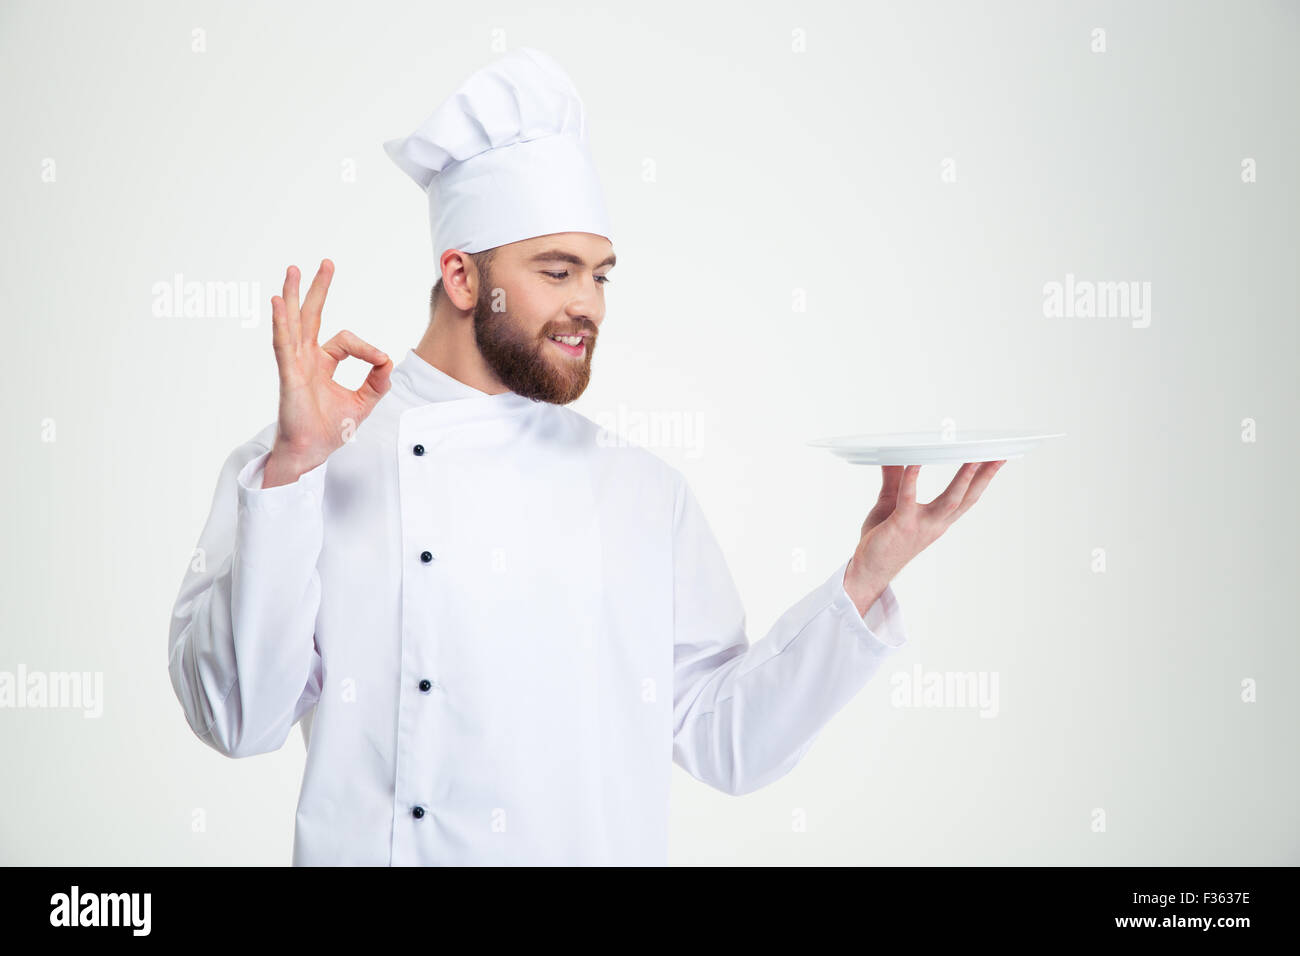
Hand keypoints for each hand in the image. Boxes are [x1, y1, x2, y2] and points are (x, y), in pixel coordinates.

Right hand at [262, 260, 392, 487]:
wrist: (311, 453)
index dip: (366, 348)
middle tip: (325, 262)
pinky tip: (278, 302)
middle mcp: (306, 359)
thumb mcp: (363, 403)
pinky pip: (283, 344)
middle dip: (318, 289)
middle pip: (310, 316)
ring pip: (293, 323)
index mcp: (321, 363)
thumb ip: (377, 382)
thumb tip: (388, 362)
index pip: (344, 340)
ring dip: (292, 295)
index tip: (380, 360)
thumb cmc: (328, 430)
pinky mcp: (288, 375)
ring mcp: (294, 365)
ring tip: (293, 270)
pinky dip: (281, 322)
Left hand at [843, 460, 1006, 612]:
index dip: (983, 479)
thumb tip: (896, 454)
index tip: (997, 460)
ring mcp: (921, 526)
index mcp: (938, 519)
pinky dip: (912, 480)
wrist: (869, 569)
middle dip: (984, 477)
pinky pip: (909, 500)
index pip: (967, 497)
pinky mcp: (901, 526)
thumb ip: (896, 478)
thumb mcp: (892, 502)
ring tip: (973, 459)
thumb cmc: (883, 538)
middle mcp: (936, 523)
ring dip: (963, 479)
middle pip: (967, 498)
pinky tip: (915, 463)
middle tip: (999, 456)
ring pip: (950, 501)